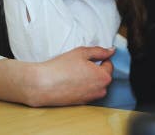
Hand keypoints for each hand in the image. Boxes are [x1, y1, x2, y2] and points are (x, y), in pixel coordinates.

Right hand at [0, 46, 114, 106]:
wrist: (43, 85)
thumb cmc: (61, 68)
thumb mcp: (81, 52)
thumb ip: (99, 51)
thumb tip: (111, 51)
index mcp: (103, 77)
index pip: (109, 64)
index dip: (99, 58)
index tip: (87, 57)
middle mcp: (101, 90)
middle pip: (103, 76)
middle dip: (95, 69)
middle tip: (79, 64)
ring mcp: (92, 98)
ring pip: (95, 84)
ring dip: (89, 78)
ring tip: (74, 73)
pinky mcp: (82, 103)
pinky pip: (87, 92)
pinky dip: (82, 86)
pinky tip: (70, 81)